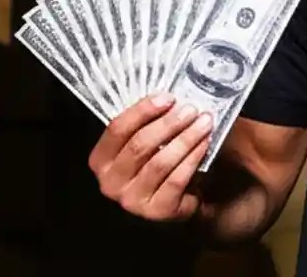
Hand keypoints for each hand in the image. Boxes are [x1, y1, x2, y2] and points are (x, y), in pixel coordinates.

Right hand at [88, 93, 213, 222]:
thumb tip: (167, 95)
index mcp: (101, 160)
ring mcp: (132, 200)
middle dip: (168, 124)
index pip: (117, 129)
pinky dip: (192, 158)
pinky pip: (176, 179)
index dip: (142, 111)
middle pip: (139, 145)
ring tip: (204, 122)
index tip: (168, 97)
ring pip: (160, 162)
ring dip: (185, 138)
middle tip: (191, 109)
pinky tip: (205, 143)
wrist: (177, 201)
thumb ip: (145, 122)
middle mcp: (110, 182)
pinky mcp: (156, 211)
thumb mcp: (145, 142)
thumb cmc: (158, 161)